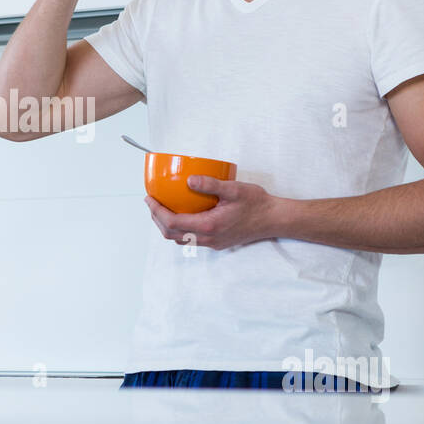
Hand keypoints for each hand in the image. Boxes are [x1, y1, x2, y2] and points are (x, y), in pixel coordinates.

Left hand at [144, 175, 282, 249]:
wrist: (274, 220)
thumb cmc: (257, 204)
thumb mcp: (234, 189)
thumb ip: (210, 184)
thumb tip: (189, 180)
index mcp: (209, 226)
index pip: (172, 222)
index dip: (156, 212)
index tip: (149, 198)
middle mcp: (208, 238)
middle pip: (171, 234)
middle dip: (157, 219)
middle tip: (152, 202)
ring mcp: (213, 243)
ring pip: (180, 239)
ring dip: (167, 226)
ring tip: (162, 209)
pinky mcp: (217, 242)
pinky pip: (191, 239)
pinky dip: (180, 229)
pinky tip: (182, 214)